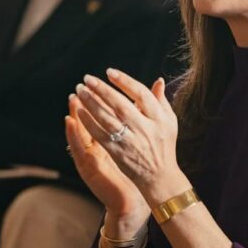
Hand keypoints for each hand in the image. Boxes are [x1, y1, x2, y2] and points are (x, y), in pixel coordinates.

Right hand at [65, 94, 148, 222]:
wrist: (136, 198)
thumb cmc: (137, 169)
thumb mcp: (137, 142)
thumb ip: (137, 122)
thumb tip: (146, 97)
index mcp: (109, 140)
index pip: (101, 117)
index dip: (97, 101)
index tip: (94, 84)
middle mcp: (98, 147)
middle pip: (89, 122)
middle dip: (84, 104)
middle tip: (78, 88)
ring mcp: (92, 157)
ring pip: (80, 132)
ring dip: (75, 115)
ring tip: (71, 100)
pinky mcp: (88, 168)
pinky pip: (78, 149)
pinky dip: (73, 135)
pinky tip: (69, 122)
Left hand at [75, 69, 185, 205]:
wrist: (159, 176)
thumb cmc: (164, 145)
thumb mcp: (169, 122)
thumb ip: (161, 100)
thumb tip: (158, 80)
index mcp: (159, 118)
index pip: (141, 94)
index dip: (124, 81)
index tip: (109, 72)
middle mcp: (145, 128)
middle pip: (120, 105)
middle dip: (102, 90)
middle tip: (87, 78)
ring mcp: (130, 141)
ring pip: (107, 118)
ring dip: (91, 103)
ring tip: (80, 90)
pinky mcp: (118, 152)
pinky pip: (100, 135)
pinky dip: (89, 122)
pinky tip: (79, 112)